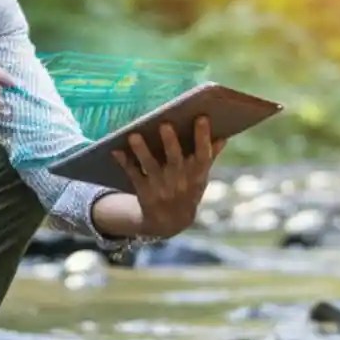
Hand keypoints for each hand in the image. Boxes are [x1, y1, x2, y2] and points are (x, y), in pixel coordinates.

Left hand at [112, 116, 226, 238]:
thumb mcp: (201, 178)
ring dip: (142, 151)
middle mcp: (180, 181)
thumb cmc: (187, 191)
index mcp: (197, 174)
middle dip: (170, 142)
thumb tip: (223, 137)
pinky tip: (116, 150)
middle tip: (164, 124)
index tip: (202, 118)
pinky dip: (125, 163)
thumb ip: (209, 156)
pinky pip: (133, 175)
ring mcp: (161, 187)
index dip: (203, 137)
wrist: (170, 222)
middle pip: (175, 159)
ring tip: (134, 135)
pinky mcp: (144, 192)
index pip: (203, 154)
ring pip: (150, 166)